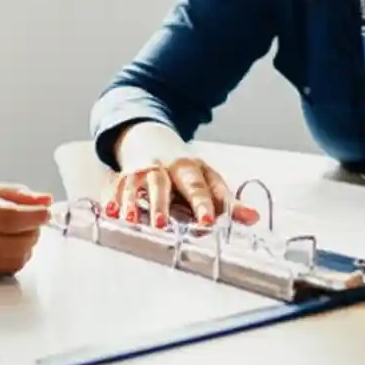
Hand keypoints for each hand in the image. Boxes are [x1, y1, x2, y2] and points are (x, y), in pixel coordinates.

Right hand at [0, 182, 52, 276]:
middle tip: (33, 221)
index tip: (46, 212)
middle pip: (17, 242)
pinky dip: (18, 256)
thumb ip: (13, 194)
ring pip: (17, 258)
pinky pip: (9, 269)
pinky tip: (11, 245)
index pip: (8, 217)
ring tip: (21, 232)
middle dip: (34, 231)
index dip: (33, 216)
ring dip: (27, 245)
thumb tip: (45, 200)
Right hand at [102, 157, 259, 228]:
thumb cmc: (183, 170)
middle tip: (162, 225)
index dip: (203, 205)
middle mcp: (164, 168)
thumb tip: (253, 218)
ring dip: (133, 202)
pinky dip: (113, 200)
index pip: (198, 187)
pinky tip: (111, 212)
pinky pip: (116, 188)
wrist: (150, 140)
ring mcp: (141, 172)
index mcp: (189, 169)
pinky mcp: (124, 178)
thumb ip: (227, 202)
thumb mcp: (207, 179)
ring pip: (136, 184)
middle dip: (162, 203)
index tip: (207, 222)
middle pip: (162, 184)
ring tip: (131, 220)